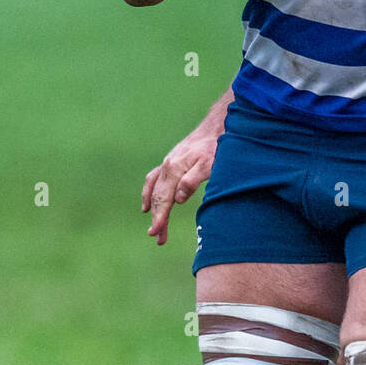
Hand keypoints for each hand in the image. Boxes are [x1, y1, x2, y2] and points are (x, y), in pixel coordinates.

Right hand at [142, 126, 218, 243]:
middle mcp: (167, 167)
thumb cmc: (215, 146)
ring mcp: (167, 164)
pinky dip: (149, 192)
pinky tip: (148, 201)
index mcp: (174, 170)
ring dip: (152, 207)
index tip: (156, 234)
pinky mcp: (171, 162)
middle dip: (157, 219)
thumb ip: (192, 181)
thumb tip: (178, 199)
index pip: (163, 200)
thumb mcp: (209, 164)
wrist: (216, 125)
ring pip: (154, 189)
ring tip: (154, 225)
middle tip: (158, 238)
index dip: (160, 218)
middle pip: (157, 198)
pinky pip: (154, 179)